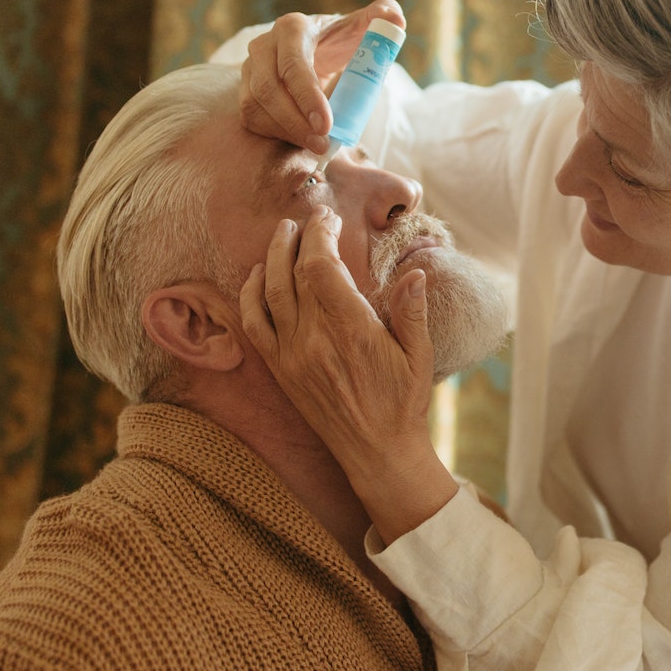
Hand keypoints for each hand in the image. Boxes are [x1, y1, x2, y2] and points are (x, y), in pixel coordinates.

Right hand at [239, 0, 405, 155]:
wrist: (318, 51)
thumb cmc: (342, 41)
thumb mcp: (363, 27)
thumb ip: (383, 17)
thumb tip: (395, 20)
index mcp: (292, 28)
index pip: (293, 63)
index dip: (307, 95)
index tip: (327, 124)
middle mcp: (263, 46)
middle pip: (268, 88)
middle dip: (295, 121)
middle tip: (324, 143)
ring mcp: (250, 69)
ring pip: (255, 106)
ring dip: (286, 131)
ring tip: (318, 146)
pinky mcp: (246, 91)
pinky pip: (253, 118)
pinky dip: (277, 134)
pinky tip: (302, 141)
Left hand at [239, 205, 455, 540]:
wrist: (376, 453)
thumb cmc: (403, 403)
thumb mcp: (419, 357)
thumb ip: (413, 313)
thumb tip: (416, 273)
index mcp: (351, 331)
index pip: (322, 268)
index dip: (320, 235)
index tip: (328, 218)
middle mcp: (315, 340)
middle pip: (293, 273)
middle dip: (297, 238)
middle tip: (306, 217)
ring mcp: (292, 355)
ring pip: (269, 293)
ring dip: (271, 257)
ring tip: (281, 233)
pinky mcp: (281, 370)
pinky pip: (255, 324)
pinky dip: (251, 294)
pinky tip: (258, 275)